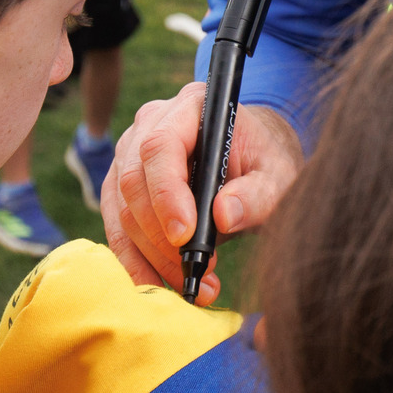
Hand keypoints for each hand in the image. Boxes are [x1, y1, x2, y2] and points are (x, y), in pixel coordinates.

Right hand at [102, 82, 302, 297]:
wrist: (254, 161)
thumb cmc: (265, 162)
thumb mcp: (277, 176)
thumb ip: (257, 194)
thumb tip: (224, 215)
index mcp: (191, 106)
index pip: (161, 146)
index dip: (166, 193)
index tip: (186, 236)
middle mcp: (150, 124)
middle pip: (134, 181)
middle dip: (161, 236)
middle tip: (200, 270)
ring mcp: (129, 155)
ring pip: (120, 210)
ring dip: (151, 256)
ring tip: (194, 285)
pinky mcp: (120, 188)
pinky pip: (116, 228)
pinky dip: (135, 263)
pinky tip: (162, 285)